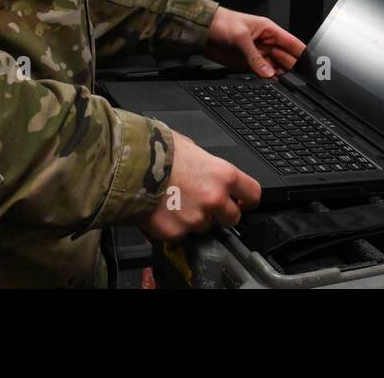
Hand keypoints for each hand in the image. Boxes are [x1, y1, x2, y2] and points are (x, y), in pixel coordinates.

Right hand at [137, 132, 260, 240]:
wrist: (130, 166)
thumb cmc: (158, 150)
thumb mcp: (192, 148)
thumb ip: (208, 166)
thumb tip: (210, 172)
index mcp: (223, 175)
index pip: (253, 194)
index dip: (247, 199)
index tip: (242, 202)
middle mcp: (214, 199)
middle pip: (232, 218)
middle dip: (221, 213)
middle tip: (203, 203)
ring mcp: (196, 219)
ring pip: (205, 227)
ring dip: (195, 219)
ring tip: (176, 202)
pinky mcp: (176, 233)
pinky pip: (181, 234)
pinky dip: (174, 226)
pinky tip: (163, 210)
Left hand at [203, 6, 304, 77]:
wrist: (203, 29)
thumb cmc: (222, 22)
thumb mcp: (241, 37)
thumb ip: (254, 57)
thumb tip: (267, 72)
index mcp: (269, 31)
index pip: (292, 44)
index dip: (303, 54)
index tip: (310, 66)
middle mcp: (266, 43)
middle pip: (286, 58)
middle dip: (292, 69)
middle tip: (296, 80)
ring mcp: (257, 54)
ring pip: (274, 67)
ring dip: (278, 75)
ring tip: (283, 83)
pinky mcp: (247, 63)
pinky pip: (261, 73)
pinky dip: (266, 79)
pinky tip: (269, 83)